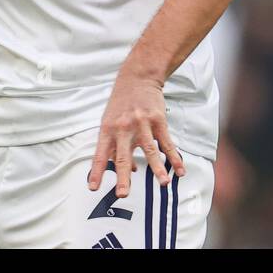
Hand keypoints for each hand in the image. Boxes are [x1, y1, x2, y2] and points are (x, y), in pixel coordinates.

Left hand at [87, 72, 184, 197]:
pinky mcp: (158, 120)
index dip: (96, 172)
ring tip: (163, 184)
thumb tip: (128, 170)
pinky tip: (180, 170)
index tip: (92, 188)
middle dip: (122, 177)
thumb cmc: (121, 104)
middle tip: (122, 194)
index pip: (99, 155)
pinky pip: (167, 142)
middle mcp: (122, 128)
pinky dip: (174, 158)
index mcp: (107, 130)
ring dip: (157, 169)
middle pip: (122, 157)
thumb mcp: (111, 121)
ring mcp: (141, 123)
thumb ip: (116, 146)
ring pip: (149, 150)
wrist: (138, 77)